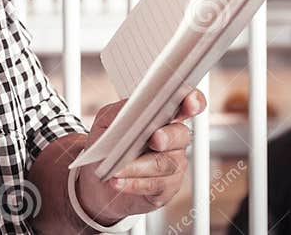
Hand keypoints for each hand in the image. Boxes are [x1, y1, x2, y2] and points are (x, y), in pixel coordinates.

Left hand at [74, 89, 206, 224]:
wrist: (97, 177)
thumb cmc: (108, 145)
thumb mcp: (106, 121)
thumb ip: (121, 111)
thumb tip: (132, 108)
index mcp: (162, 117)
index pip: (186, 104)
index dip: (194, 101)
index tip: (190, 103)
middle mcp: (173, 139)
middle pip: (181, 135)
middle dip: (167, 136)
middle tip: (154, 139)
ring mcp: (172, 165)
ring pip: (163, 163)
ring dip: (138, 166)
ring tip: (117, 168)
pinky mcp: (165, 188)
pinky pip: (154, 185)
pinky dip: (133, 183)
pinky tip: (118, 181)